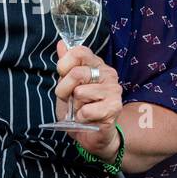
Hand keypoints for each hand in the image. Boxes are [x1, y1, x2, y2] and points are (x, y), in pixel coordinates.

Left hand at [53, 40, 122, 160]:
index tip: (62, 75)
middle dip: (64, 90)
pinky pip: (86, 110)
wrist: (90, 134)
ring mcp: (113, 90)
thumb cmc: (78, 108)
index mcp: (96, 64)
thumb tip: (61, 43)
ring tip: (80, 109)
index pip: (79, 51)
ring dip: (74, 106)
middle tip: (69, 99)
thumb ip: (65, 65)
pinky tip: (87, 118)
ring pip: (80, 93)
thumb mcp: (66, 85)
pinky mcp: (115, 107)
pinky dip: (81, 118)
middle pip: (77, 73)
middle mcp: (108, 74)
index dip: (64, 64)